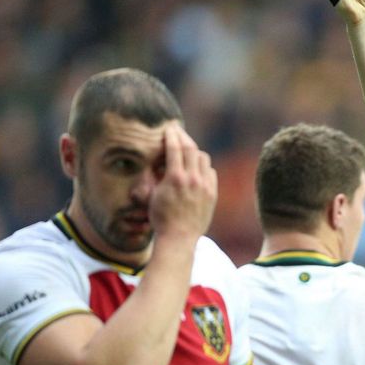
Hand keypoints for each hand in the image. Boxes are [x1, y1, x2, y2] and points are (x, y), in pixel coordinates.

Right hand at [149, 124, 215, 244]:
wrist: (179, 237)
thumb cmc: (161, 217)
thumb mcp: (151, 195)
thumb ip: (154, 177)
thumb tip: (156, 164)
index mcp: (175, 178)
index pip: (175, 148)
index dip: (172, 135)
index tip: (169, 128)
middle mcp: (192, 179)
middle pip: (191, 148)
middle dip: (183, 137)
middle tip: (178, 131)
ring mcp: (205, 186)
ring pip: (203, 158)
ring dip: (194, 151)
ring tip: (187, 150)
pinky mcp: (212, 193)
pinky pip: (211, 172)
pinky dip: (203, 166)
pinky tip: (197, 167)